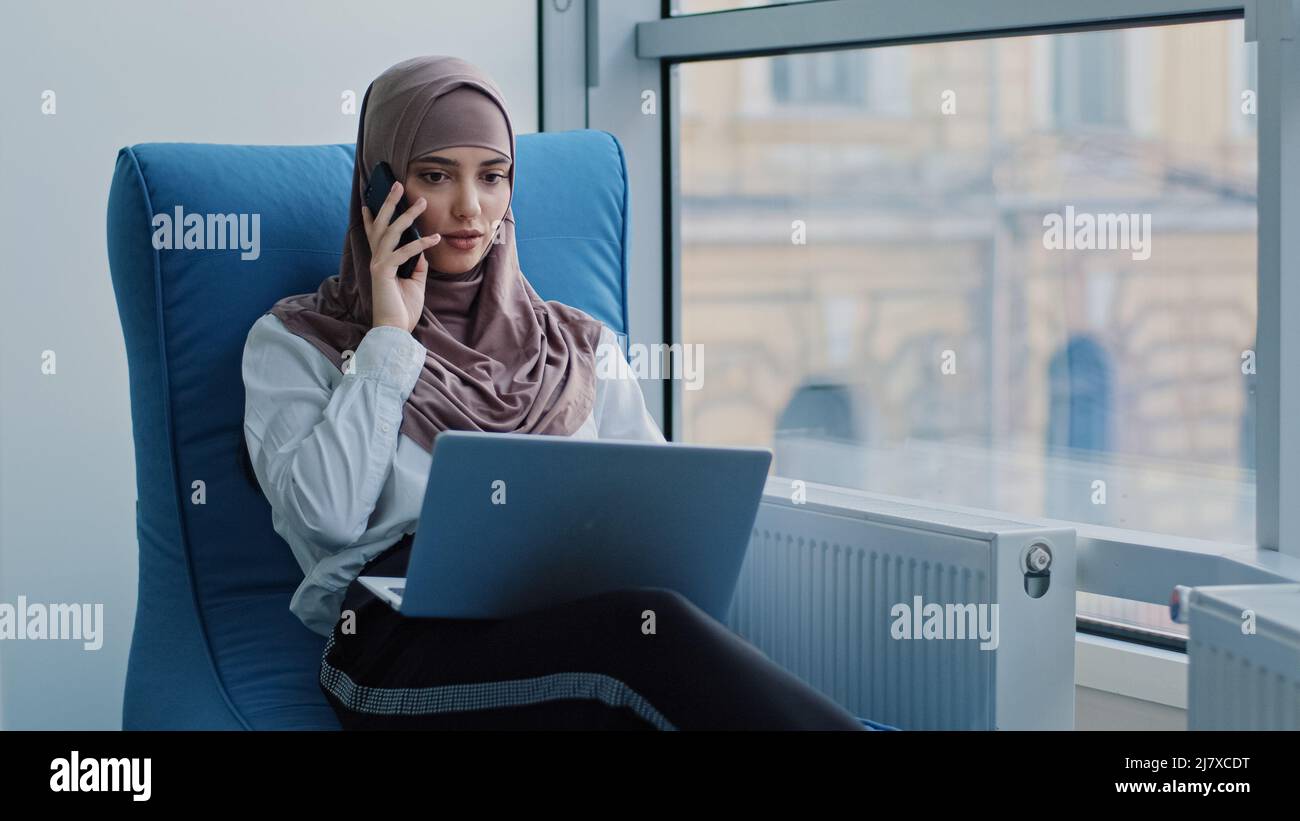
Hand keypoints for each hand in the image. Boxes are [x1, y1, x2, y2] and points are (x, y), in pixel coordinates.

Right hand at [361, 180, 440, 332]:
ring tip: (421, 202)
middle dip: (388, 203)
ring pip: (391, 232)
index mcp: (381, 261)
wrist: (395, 329)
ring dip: (407, 215)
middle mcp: (376, 259)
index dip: (372, 217)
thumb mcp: (415, 282)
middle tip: (397, 185)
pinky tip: (435, 237)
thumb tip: (423, 251)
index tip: (371, 201)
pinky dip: (420, 244)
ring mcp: (378, 264)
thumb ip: (417, 265)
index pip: (374, 234)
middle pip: (380, 225)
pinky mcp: (383, 271)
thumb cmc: (403, 307)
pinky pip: (404, 252)